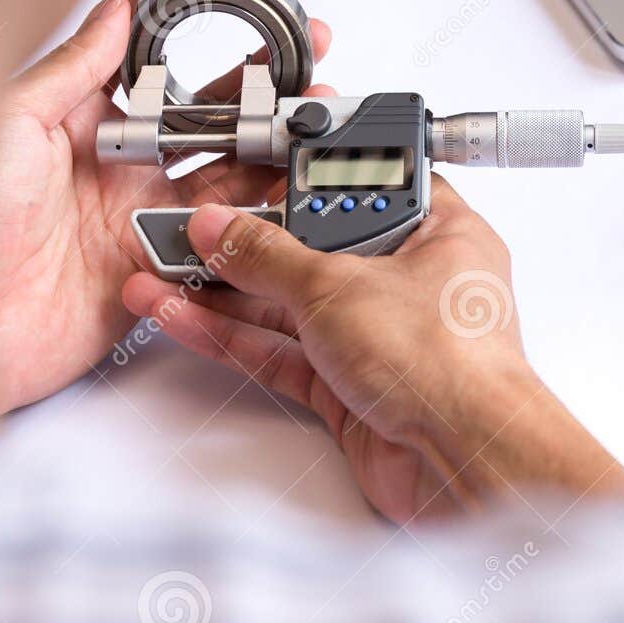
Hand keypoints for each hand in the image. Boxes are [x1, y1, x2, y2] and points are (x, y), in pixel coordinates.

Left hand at [0, 0, 333, 413]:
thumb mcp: (11, 124)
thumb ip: (74, 69)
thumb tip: (119, 12)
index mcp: (80, 118)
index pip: (141, 45)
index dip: (183, 2)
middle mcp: (119, 162)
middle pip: (206, 107)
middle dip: (261, 76)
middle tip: (307, 48)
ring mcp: (143, 214)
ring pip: (229, 168)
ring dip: (275, 140)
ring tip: (315, 115)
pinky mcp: (161, 267)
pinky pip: (225, 235)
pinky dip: (262, 214)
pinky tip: (292, 189)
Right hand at [120, 176, 623, 522]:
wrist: (465, 461)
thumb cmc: (447, 363)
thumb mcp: (340, 286)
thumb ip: (269, 255)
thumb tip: (222, 226)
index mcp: (439, 232)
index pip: (367, 182)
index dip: (309, 171)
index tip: (250, 161)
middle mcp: (413, 281)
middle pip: (317, 246)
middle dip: (247, 239)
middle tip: (185, 223)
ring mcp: (380, 336)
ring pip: (291, 303)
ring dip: (224, 289)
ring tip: (158, 269)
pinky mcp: (352, 386)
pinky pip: (283, 352)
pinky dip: (233, 336)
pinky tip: (181, 317)